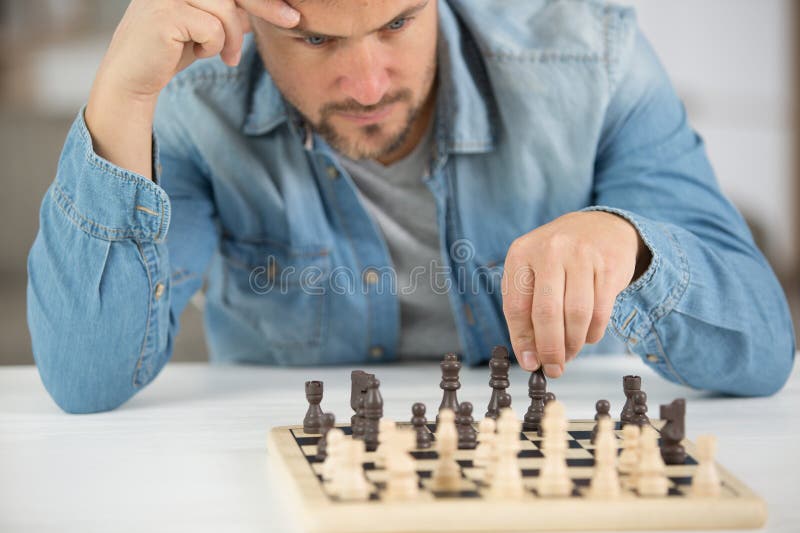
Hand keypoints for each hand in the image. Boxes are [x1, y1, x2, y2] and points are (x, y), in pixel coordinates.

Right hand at [85, 0, 299, 178]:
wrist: (133, 79)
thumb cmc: (171, 50)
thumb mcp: (208, 25)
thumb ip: (232, 10)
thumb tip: (275, 6)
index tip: (292, 10)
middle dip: (266, 6)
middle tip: (292, 20)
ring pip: (226, 9)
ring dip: (231, 37)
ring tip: (222, 54)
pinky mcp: (164, 14)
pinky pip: (212, 28)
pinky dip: (214, 46)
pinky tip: (198, 53)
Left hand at [501, 211, 650, 377]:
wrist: (601, 226)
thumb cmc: (559, 258)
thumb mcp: (532, 272)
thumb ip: (525, 310)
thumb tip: (530, 358)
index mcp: (521, 253)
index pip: (516, 306)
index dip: (523, 340)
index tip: (530, 363)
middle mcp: (550, 250)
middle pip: (547, 312)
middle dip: (550, 349)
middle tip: (554, 369)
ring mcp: (581, 255)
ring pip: (576, 315)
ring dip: (573, 344)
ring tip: (570, 353)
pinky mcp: (609, 265)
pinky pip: (600, 311)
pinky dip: (593, 332)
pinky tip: (587, 336)